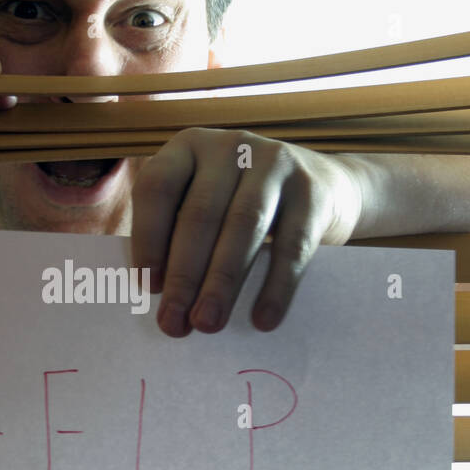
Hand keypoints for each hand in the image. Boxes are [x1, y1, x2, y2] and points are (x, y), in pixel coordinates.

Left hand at [130, 128, 364, 334]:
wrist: (321, 183)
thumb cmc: (240, 203)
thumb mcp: (206, 201)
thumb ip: (179, 234)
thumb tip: (160, 298)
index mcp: (189, 147)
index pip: (158, 188)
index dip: (148, 239)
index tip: (147, 288)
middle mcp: (230, 147)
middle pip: (200, 213)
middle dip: (184, 274)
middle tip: (174, 323)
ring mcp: (275, 162)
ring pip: (243, 225)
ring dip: (222, 281)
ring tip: (208, 323)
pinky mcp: (311, 190)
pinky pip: (291, 244)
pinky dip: (276, 286)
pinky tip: (263, 319)